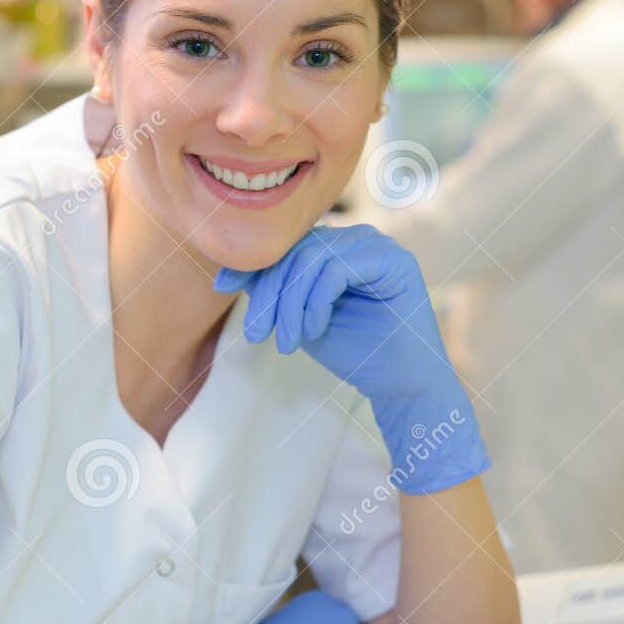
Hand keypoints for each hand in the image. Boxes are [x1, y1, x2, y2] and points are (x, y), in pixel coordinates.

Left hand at [215, 224, 489, 494]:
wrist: (399, 385)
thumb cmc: (354, 351)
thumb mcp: (299, 318)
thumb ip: (272, 292)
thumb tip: (227, 275)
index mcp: (338, 245)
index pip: (289, 246)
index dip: (255, 266)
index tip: (223, 289)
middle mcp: (360, 238)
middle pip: (298, 250)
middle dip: (270, 291)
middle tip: (257, 333)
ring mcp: (380, 246)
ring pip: (314, 258)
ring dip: (291, 302)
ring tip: (285, 342)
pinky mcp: (394, 262)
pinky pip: (336, 270)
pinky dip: (316, 302)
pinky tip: (313, 331)